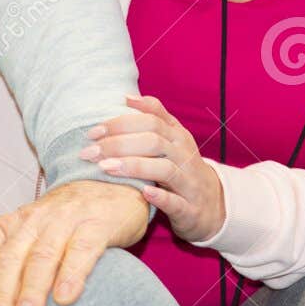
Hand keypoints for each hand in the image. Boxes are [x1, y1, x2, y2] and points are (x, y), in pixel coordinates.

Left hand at [0, 180, 148, 305]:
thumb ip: (13, 270)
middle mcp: (31, 222)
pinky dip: (71, 273)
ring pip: (42, 255)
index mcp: (9, 227)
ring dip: (31, 289)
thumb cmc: (62, 225)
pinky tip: (65, 298)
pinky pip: (81, 249)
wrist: (109, 188)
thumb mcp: (31, 239)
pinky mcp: (95, 224)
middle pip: (8, 259)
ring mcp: (63, 221)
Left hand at [81, 93, 224, 242]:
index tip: (93, 131)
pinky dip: (160, 196)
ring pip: (164, 169)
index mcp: (179, 137)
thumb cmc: (184, 168)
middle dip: (118, 144)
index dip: (120, 123)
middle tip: (90, 152)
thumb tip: (127, 96)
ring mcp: (190, 182)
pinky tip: (142, 192)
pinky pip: (176, 202)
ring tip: (104, 168)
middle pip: (154, 141)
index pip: (150, 121)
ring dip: (133, 166)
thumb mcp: (175, 140)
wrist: (214, 206)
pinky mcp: (191, 209)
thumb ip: (155, 116)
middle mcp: (186, 156)